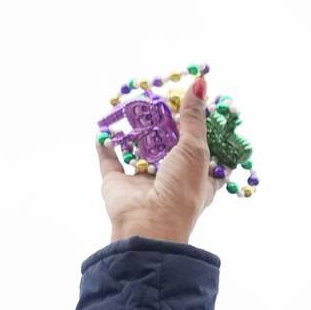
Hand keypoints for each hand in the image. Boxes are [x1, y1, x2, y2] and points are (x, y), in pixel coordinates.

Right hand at [98, 76, 222, 244]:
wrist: (148, 226)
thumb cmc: (180, 192)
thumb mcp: (195, 150)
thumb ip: (194, 118)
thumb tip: (201, 84)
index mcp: (198, 178)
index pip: (205, 152)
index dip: (204, 130)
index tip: (201, 105)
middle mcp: (171, 180)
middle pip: (170, 145)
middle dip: (166, 123)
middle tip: (164, 96)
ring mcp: (143, 181)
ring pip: (139, 149)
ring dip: (136, 129)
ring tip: (135, 103)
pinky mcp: (117, 182)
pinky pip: (109, 159)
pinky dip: (105, 144)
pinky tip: (104, 128)